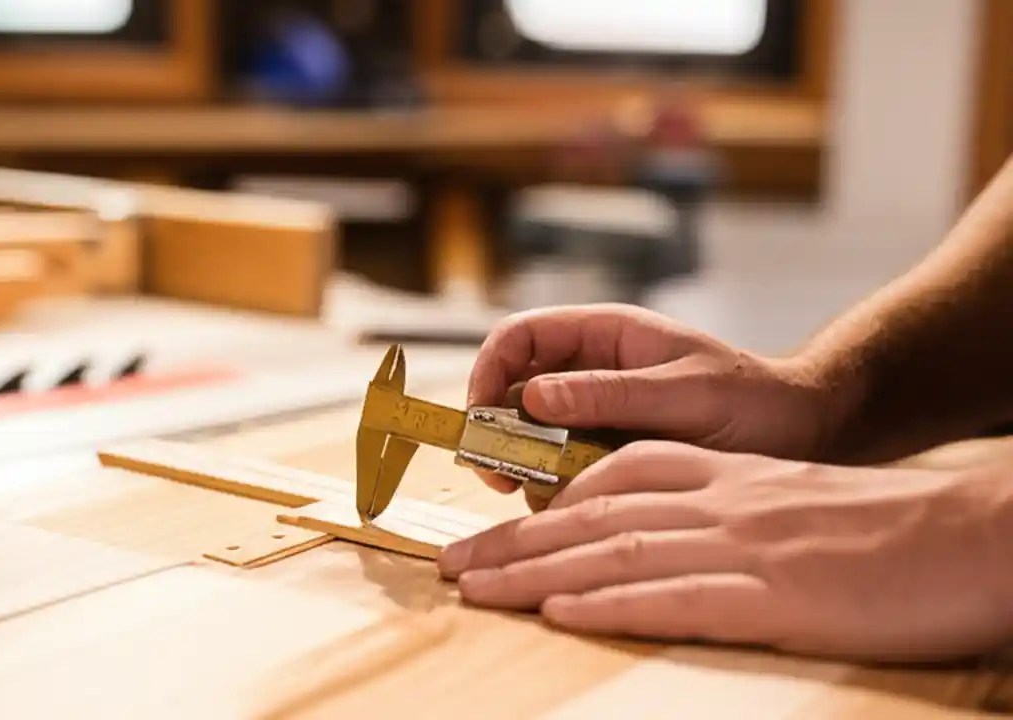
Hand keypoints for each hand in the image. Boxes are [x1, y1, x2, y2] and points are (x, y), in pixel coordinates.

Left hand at [438, 441, 1012, 660]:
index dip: (545, 506)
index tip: (497, 532)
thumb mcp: (788, 500)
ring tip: (474, 590)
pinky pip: (679, 598)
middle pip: (594, 518)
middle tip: (451, 566)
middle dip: (514, 544)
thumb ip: (723, 510)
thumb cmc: (887, 529)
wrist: (974, 534)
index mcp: (726, 476)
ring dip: (536, 575)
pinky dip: (613, 605)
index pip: (613, 479)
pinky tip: (563, 614)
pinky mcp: (779, 596)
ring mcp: (747, 547)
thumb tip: (657, 542)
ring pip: (618, 554)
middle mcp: (721, 502)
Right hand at [468, 306, 848, 503]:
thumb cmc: (754, 400)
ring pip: (528, 437)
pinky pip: (557, 470)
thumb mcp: (686, 393)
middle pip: (511, 391)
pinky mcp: (605, 454)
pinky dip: (555, 490)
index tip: (480, 419)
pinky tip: (580, 508)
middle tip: (498, 478)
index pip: (518, 337)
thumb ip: (611, 393)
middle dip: (496, 433)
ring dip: (526, 468)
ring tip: (550, 497)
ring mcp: (595, 414)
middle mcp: (589, 371)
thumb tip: (534, 397)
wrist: (803, 436)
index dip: (487, 371)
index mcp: (604, 335)